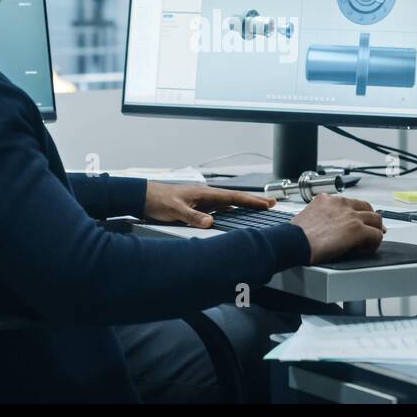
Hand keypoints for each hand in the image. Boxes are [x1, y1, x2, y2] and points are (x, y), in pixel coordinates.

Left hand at [143, 182, 275, 228]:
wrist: (144, 198)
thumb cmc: (159, 201)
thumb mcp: (175, 210)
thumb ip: (193, 216)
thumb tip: (210, 222)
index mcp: (204, 194)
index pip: (233, 197)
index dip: (251, 201)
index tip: (266, 203)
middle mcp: (206, 196)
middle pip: (235, 199)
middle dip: (253, 201)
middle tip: (271, 203)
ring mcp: (203, 201)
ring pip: (229, 204)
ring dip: (244, 206)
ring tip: (259, 208)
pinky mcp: (198, 207)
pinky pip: (220, 209)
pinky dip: (232, 211)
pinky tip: (235, 215)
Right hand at [291, 194, 383, 263]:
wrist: (294, 242)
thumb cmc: (295, 235)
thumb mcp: (306, 216)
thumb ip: (319, 216)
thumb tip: (323, 226)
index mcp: (327, 199)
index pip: (350, 203)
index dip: (356, 214)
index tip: (356, 223)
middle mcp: (341, 204)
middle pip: (367, 207)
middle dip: (370, 219)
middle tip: (370, 230)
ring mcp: (350, 216)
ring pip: (376, 219)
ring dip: (375, 230)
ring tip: (370, 242)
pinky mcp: (357, 229)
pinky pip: (376, 235)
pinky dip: (374, 243)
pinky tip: (367, 249)